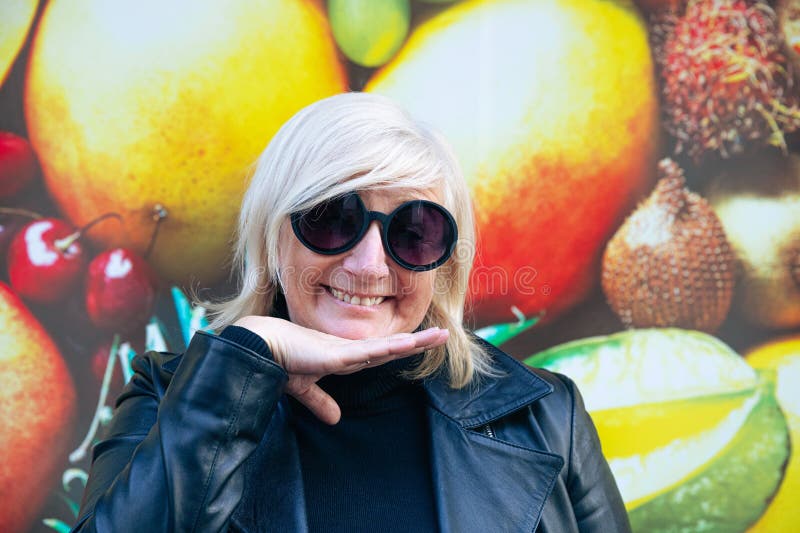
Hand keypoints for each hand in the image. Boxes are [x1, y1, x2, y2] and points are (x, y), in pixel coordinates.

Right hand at [231, 316, 448, 424]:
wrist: (261, 346)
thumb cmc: (282, 361)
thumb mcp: (306, 387)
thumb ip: (321, 402)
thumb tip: (335, 419)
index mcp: (345, 356)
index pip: (381, 352)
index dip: (402, 348)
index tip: (422, 344)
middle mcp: (351, 350)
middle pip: (392, 346)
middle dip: (418, 341)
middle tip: (443, 334)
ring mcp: (346, 350)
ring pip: (388, 346)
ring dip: (414, 342)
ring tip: (439, 336)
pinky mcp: (337, 354)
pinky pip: (370, 352)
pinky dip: (390, 348)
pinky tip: (408, 345)